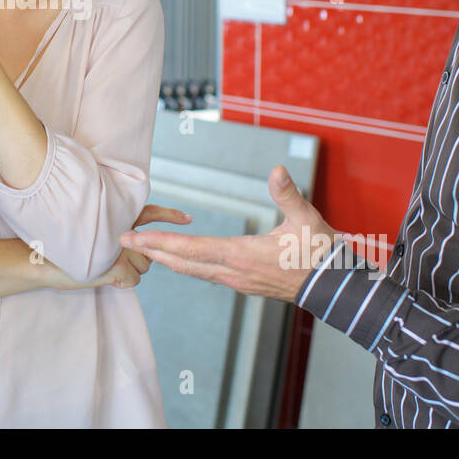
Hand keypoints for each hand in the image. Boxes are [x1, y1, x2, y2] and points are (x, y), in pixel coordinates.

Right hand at [47, 204, 192, 289]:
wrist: (41, 261)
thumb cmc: (65, 250)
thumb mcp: (93, 236)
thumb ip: (116, 234)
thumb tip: (137, 249)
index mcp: (115, 217)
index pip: (148, 212)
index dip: (169, 215)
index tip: (188, 218)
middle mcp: (120, 228)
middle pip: (149, 250)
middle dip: (139, 260)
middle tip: (117, 261)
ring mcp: (119, 246)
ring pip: (143, 266)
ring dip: (129, 272)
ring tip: (106, 268)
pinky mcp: (116, 265)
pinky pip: (133, 279)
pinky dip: (121, 282)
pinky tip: (107, 278)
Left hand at [117, 166, 337, 302]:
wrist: (336, 288)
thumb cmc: (322, 253)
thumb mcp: (307, 219)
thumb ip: (288, 194)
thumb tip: (277, 170)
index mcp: (242, 255)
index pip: (192, 249)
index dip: (159, 242)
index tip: (133, 237)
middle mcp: (233, 272)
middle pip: (182, 263)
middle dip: (151, 251)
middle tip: (122, 241)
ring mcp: (237, 281)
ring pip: (192, 271)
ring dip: (165, 258)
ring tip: (142, 248)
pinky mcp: (243, 283)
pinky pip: (204, 274)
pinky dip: (184, 264)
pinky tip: (177, 257)